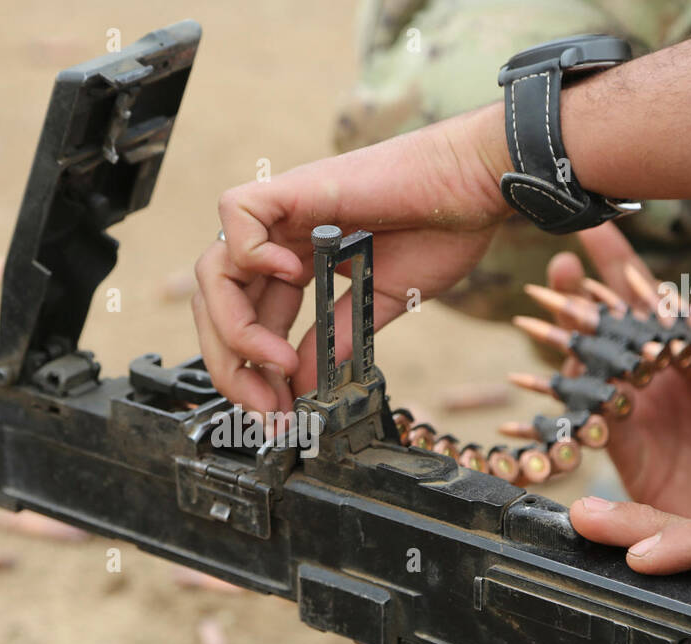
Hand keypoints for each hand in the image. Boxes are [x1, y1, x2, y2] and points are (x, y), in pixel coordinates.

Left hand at [192, 104, 511, 413]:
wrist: (476, 190)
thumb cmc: (440, 233)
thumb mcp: (377, 304)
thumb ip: (334, 340)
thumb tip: (302, 388)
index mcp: (297, 265)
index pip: (246, 321)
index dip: (250, 371)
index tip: (276, 410)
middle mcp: (281, 241)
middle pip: (218, 303)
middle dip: (232, 363)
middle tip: (267, 403)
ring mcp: (284, 213)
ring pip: (215, 269)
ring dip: (236, 326)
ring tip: (277, 359)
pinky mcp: (295, 187)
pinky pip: (237, 212)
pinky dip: (249, 252)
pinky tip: (292, 277)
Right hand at [538, 223, 690, 643]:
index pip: (652, 300)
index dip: (620, 265)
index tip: (594, 228)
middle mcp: (662, 380)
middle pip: (609, 328)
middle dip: (578, 296)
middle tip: (554, 269)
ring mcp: (640, 415)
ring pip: (589, 368)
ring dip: (562, 340)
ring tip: (537, 311)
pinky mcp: (623, 454)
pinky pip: (584, 421)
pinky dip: (559, 399)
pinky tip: (535, 377)